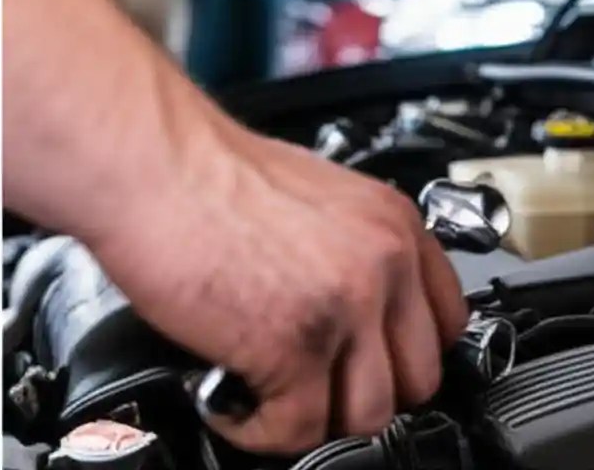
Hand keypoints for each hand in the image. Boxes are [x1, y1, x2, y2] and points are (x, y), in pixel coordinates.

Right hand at [86, 129, 467, 455]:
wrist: (148, 163)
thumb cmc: (198, 169)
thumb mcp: (307, 193)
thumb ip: (343, 248)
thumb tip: (339, 300)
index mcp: (391, 222)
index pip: (446, 323)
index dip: (398, 354)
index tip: (365, 363)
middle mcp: (381, 264)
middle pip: (415, 379)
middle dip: (358, 391)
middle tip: (308, 384)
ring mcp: (344, 309)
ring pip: (365, 416)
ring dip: (311, 416)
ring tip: (264, 394)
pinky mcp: (292, 348)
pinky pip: (297, 429)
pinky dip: (259, 430)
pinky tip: (228, 400)